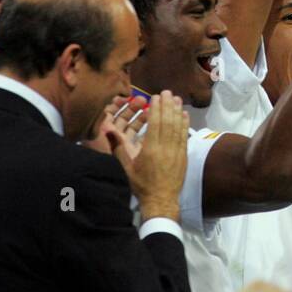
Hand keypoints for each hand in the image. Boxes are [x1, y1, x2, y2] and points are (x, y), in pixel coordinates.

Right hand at [113, 91, 188, 221]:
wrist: (161, 200)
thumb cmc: (141, 184)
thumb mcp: (125, 167)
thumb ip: (118, 148)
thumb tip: (107, 130)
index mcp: (150, 149)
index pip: (155, 123)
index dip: (156, 108)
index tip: (155, 97)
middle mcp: (165, 148)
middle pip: (167, 121)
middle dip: (167, 105)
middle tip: (167, 92)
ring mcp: (176, 151)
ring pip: (177, 126)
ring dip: (177, 111)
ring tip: (176, 98)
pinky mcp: (183, 155)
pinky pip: (184, 136)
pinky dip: (184, 123)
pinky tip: (184, 114)